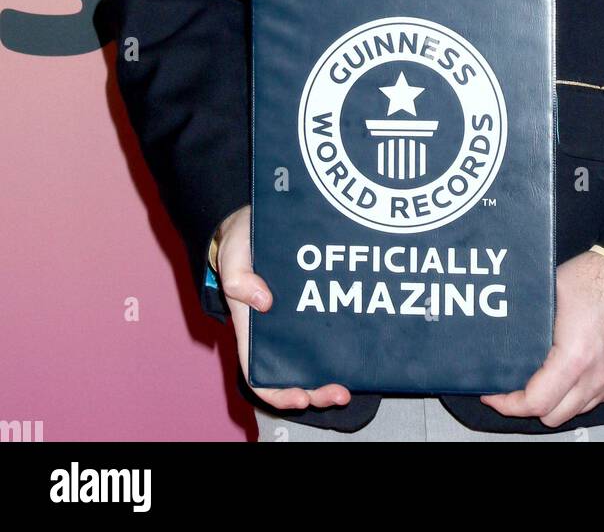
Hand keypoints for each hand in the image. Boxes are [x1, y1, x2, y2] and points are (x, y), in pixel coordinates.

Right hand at [213, 205, 351, 412]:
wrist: (257, 220)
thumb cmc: (240, 242)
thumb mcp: (233, 256)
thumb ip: (237, 278)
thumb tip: (263, 301)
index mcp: (252, 328)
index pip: (260, 374)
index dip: (279, 393)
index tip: (301, 397)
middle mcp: (276, 331)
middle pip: (293, 375)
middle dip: (316, 391)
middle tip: (339, 392)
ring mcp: (296, 319)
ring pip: (313, 360)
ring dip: (330, 376)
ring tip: (352, 381)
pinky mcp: (312, 302)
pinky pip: (326, 333)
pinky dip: (340, 347)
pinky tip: (356, 348)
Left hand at [479, 250, 603, 427]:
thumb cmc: (599, 276)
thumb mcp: (550, 291)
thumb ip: (527, 319)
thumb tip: (501, 330)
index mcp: (575, 356)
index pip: (537, 402)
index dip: (509, 404)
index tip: (496, 395)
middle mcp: (598, 375)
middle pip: (555, 416)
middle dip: (530, 406)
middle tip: (515, 389)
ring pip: (578, 410)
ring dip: (558, 401)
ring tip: (543, 379)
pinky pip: (599, 397)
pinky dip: (580, 392)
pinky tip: (571, 371)